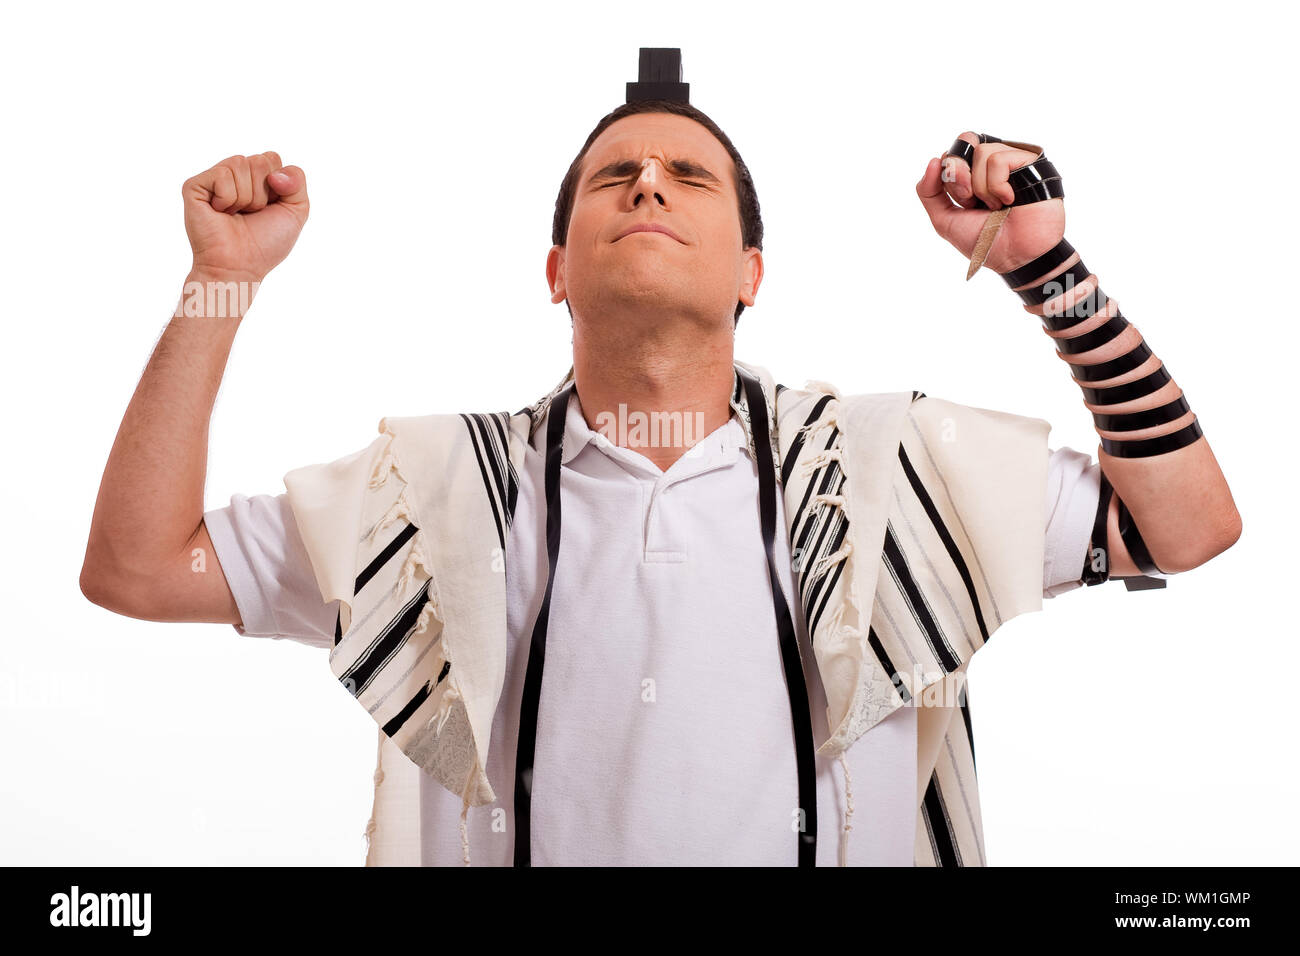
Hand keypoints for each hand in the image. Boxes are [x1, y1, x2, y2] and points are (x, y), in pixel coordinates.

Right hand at [181, 152, 308, 282]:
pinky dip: (228, 199)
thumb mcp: (296, 211)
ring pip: (240, 163)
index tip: (270, 208)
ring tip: (236, 214)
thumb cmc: (265, 243)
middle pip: (260, 160)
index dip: (279, 185)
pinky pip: (222, 175)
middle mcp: (234, 175)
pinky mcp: (194, 186)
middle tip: (251, 213)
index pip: (272, 158)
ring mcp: (213, 179)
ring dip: (247, 198)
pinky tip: (220, 212)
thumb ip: (297, 181)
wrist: (240, 266)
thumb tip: (274, 171)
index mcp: (256, 178)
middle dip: (263, 192)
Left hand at [916, 131, 1063, 274]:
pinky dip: (997, 185)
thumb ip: (929, 192)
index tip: (962, 202)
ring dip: (982, 188)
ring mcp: (1012, 162)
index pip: (950, 153)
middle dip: (959, 174)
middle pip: (964, 142)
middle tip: (970, 199)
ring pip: (981, 152)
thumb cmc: (985, 240)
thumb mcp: (945, 219)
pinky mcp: (1030, 162)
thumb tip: (932, 161)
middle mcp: (992, 165)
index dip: (949, 175)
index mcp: (972, 175)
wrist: (1015, 256)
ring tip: (996, 206)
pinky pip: (999, 159)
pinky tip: (1009, 200)